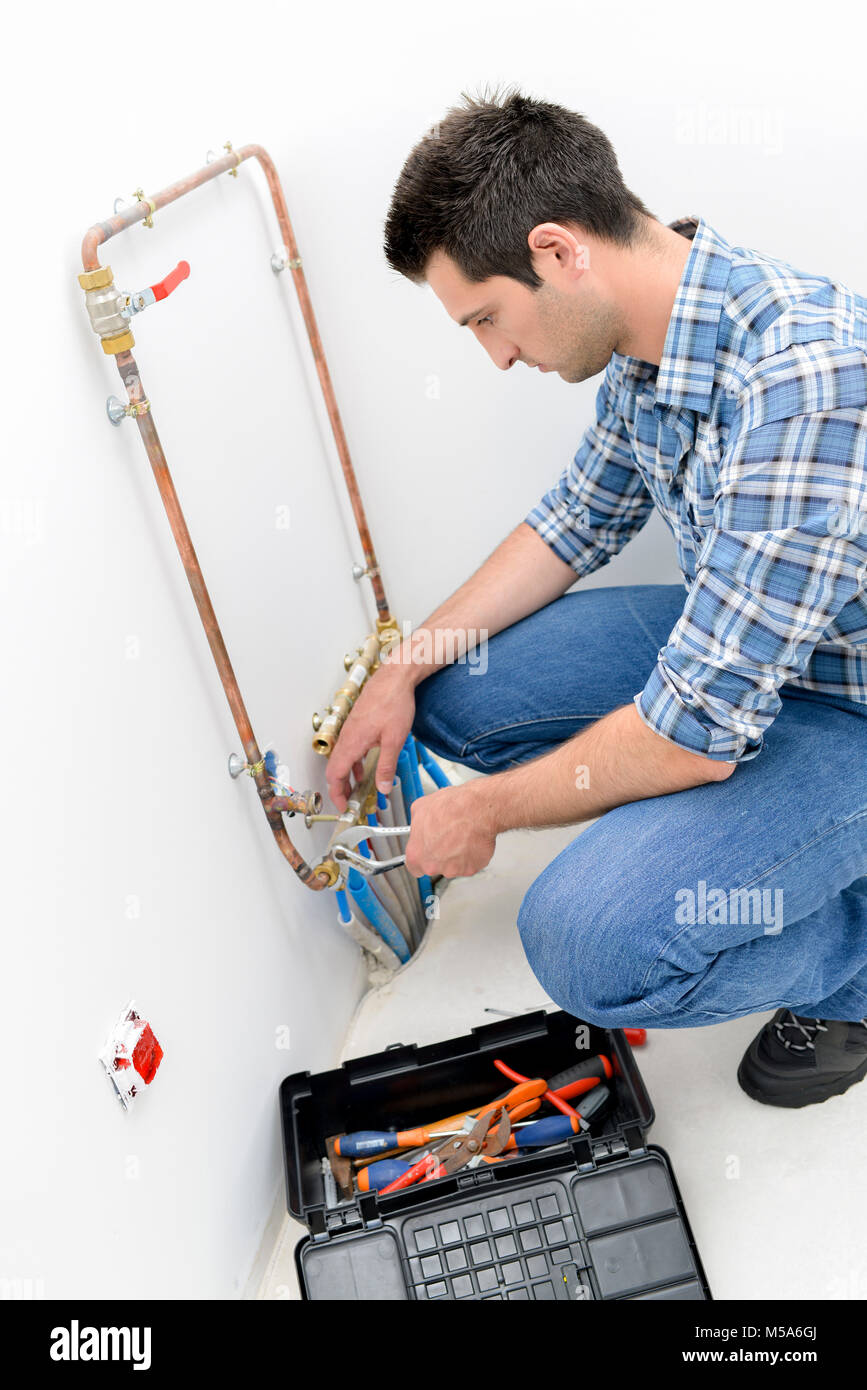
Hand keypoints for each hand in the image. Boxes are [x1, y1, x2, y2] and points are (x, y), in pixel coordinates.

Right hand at [326, 659, 416, 811]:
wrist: (395, 676)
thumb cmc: (394, 702)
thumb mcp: (394, 740)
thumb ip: (387, 767)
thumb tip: (382, 788)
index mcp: (351, 743)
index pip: (335, 775)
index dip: (337, 794)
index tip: (344, 807)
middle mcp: (346, 736)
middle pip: (335, 769)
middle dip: (340, 788)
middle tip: (350, 802)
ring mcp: (350, 729)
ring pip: (342, 758)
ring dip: (347, 775)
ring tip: (358, 789)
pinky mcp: (357, 724)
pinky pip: (349, 748)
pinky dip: (353, 762)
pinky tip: (365, 766)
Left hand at [404, 782, 497, 879]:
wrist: (477, 809)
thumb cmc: (451, 808)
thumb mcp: (420, 808)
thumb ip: (416, 824)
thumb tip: (419, 824)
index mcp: (416, 854)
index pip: (413, 866)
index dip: (421, 856)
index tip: (426, 850)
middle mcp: (433, 866)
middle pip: (433, 867)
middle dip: (439, 855)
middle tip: (446, 837)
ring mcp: (453, 869)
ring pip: (452, 866)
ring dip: (455, 855)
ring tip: (460, 836)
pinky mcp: (471, 869)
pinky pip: (469, 864)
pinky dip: (471, 855)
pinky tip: (470, 840)